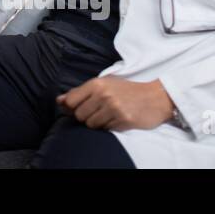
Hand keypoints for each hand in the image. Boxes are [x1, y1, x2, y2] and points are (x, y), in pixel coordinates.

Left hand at [56, 77, 175, 130]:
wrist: (155, 96)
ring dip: (98, 123)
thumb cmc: (126, 90)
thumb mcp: (103, 85)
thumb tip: (59, 100)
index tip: (80, 107)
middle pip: (79, 115)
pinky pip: (106, 129)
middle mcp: (103, 95)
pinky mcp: (123, 120)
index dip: (72, 107)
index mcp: (96, 84)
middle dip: (86, 116)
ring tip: (108, 114)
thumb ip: (80, 92)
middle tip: (98, 111)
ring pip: (91, 125)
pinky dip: (109, 126)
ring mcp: (114, 108)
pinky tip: (117, 118)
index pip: (71, 101)